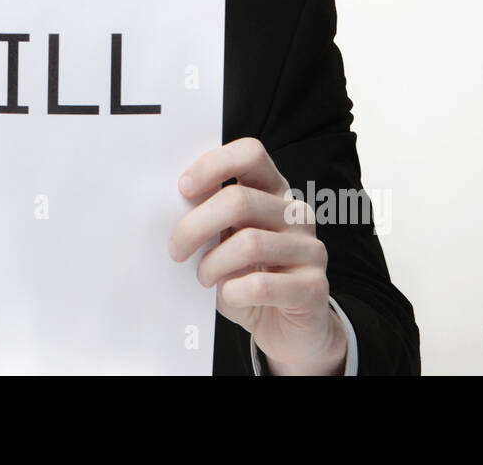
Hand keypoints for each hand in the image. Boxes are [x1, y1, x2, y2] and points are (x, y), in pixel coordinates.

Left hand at [168, 137, 345, 374]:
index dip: (213, 165)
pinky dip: (233, 292)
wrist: (288, 328)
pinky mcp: (314, 287)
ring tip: (203, 277)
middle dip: (195, 225)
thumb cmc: (248, 278)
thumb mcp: (226, 243)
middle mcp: (296, 214)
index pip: (251, 154)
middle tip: (176, 249)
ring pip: (248, 244)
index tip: (183, 188)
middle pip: (239, 200)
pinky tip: (230, 296)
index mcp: (274, 192)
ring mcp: (310, 249)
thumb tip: (169, 209)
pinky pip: (262, 285)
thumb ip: (210, 221)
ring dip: (212, 264)